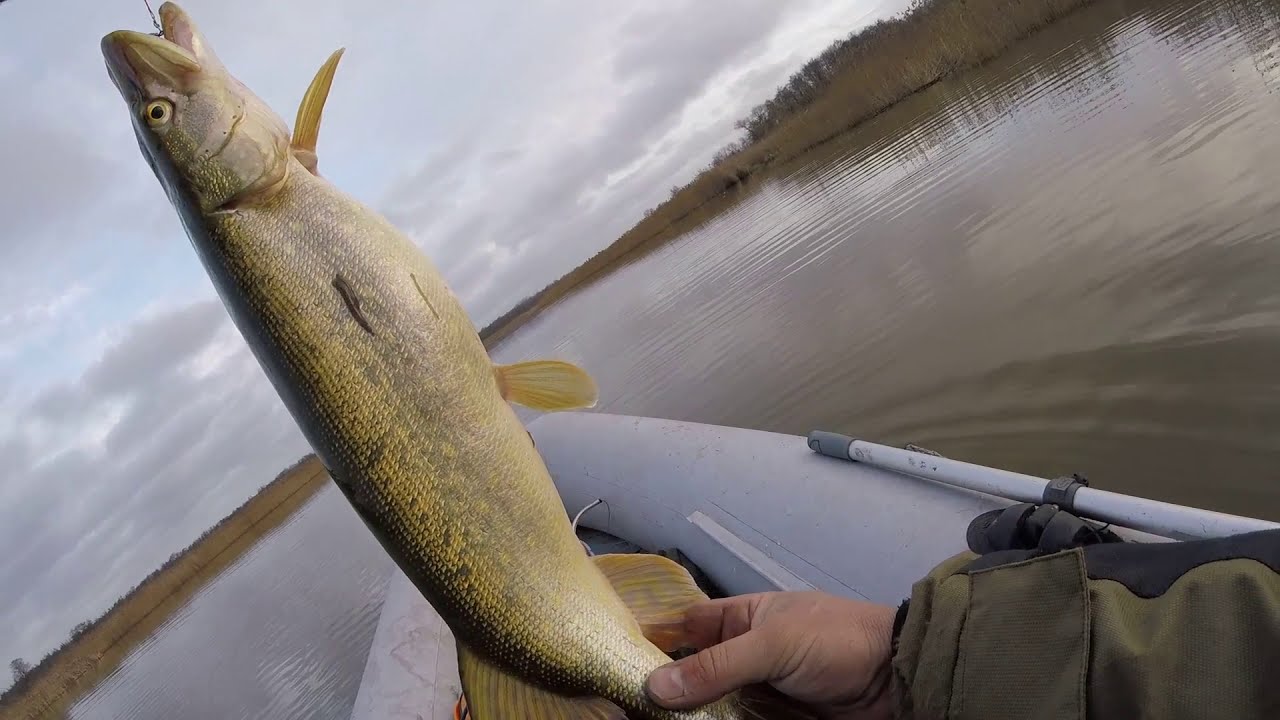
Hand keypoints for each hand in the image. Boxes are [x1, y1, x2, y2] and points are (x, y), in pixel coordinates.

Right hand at [644, 591, 895, 718]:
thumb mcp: (773, 644)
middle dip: (666, 691)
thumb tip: (655, 686)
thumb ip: (716, 666)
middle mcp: (747, 654)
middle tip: (629, 708)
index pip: (686, 627)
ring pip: (712, 706)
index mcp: (744, 618)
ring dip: (691, 716)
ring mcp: (761, 692)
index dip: (654, 641)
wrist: (900, 678)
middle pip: (694, 674)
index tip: (616, 663)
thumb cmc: (836, 641)